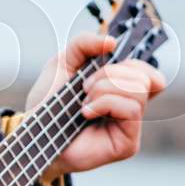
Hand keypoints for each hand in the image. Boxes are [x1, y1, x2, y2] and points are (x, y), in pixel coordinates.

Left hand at [24, 32, 166, 180]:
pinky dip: (104, 103)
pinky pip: (131, 108)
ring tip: (83, 102)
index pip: (150, 74)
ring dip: (103, 88)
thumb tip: (112, 42)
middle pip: (146, 77)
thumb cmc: (49, 101)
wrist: (33, 130)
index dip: (133, 64)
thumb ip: (84, 44)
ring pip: (138, 90)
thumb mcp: (63, 62)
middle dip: (109, 74)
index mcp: (122, 90)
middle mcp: (130, 108)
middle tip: (84, 87)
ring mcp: (131, 127)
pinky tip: (85, 113)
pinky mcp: (128, 143)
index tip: (103, 66)